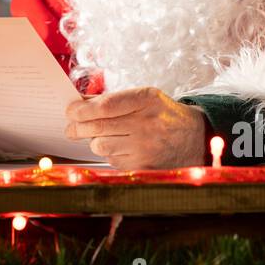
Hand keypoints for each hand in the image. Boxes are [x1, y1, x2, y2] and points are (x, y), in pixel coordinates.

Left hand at [65, 87, 205, 169]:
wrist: (195, 138)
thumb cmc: (162, 114)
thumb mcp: (144, 97)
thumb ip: (113, 99)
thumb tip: (79, 103)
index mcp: (146, 100)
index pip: (106, 106)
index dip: (82, 110)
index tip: (70, 111)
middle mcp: (147, 124)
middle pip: (99, 128)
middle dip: (77, 127)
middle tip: (70, 128)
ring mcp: (145, 148)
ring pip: (101, 146)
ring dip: (95, 141)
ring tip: (102, 136)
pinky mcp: (143, 167)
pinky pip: (112, 160)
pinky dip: (110, 154)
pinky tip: (120, 147)